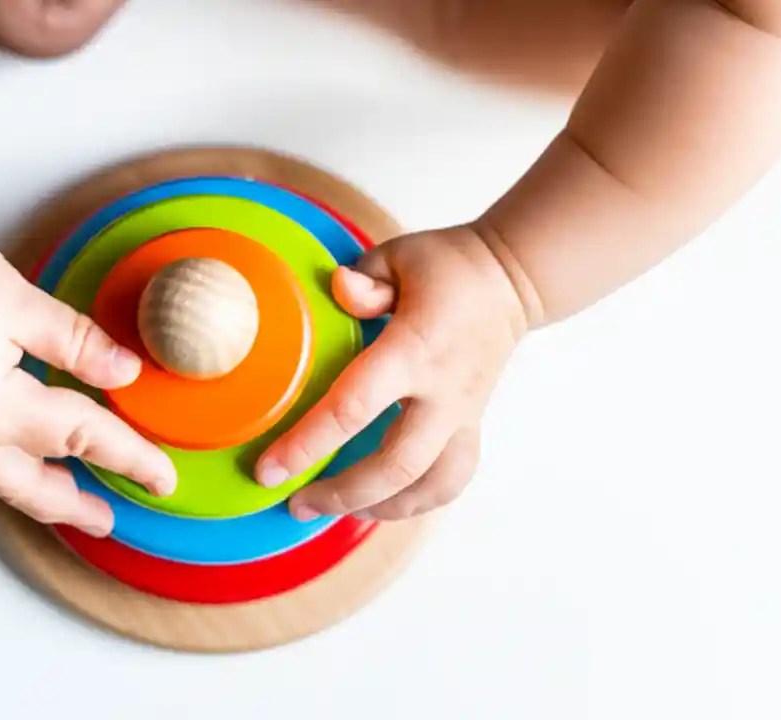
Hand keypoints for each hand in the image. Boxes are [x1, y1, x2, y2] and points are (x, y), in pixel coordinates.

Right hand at [0, 223, 176, 535]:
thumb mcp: (23, 304)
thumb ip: (80, 345)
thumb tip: (126, 375)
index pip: (76, 438)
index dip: (128, 457)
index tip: (162, 475)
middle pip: (31, 485)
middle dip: (77, 505)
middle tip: (113, 518)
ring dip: (35, 497)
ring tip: (70, 502)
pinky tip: (11, 474)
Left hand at [254, 224, 528, 520]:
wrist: (511, 280)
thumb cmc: (447, 267)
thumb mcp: (402, 256)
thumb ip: (365, 279)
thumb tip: (339, 288)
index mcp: (415, 349)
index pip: (355, 407)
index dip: (308, 444)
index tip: (269, 470)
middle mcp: (443, 392)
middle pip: (394, 466)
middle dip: (341, 495)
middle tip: (297, 504)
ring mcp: (463, 415)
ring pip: (429, 485)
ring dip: (380, 508)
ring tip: (333, 510)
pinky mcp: (471, 427)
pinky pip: (450, 481)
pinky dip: (415, 503)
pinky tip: (381, 505)